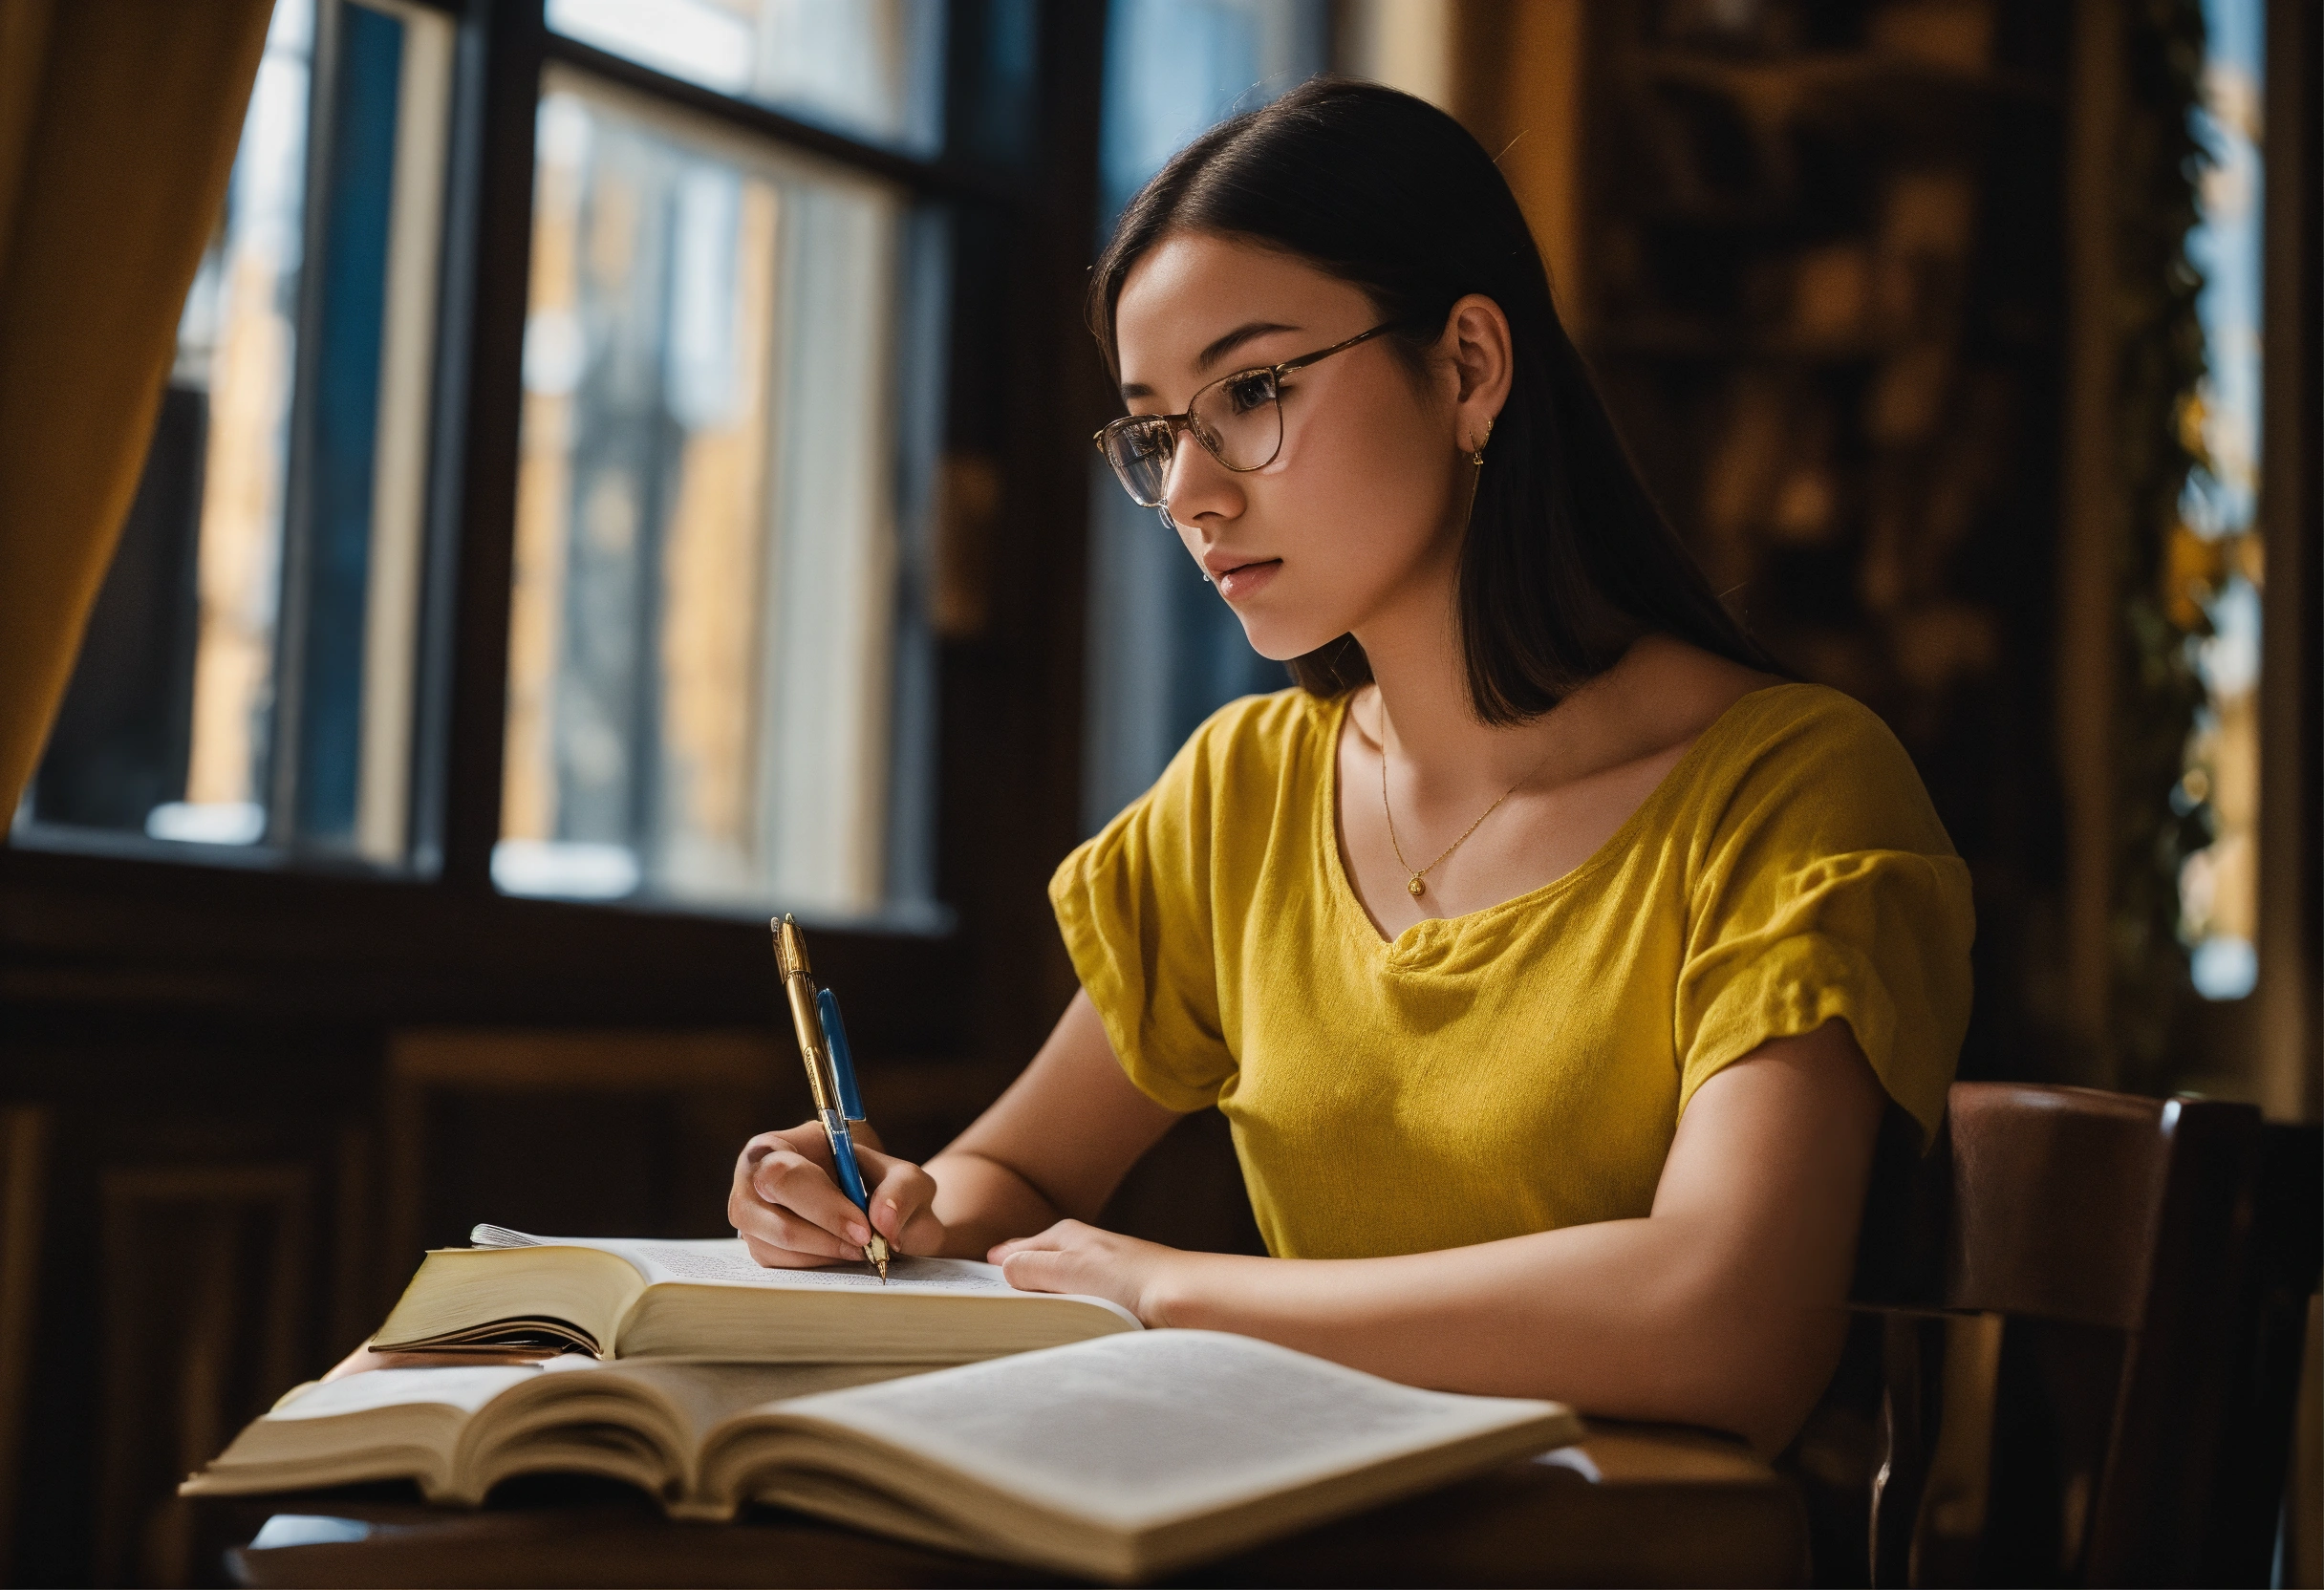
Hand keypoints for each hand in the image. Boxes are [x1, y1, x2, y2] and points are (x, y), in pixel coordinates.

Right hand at [729, 1124, 947, 1267]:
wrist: (881, 1219)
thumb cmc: (886, 1189)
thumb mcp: (907, 1179)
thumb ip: (902, 1190)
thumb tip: (881, 1221)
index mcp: (783, 1144)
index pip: (784, 1173)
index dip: (821, 1206)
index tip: (864, 1229)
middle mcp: (754, 1177)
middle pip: (764, 1212)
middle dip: (821, 1234)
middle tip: (865, 1246)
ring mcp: (751, 1214)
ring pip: (773, 1245)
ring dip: (823, 1254)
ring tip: (859, 1250)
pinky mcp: (759, 1246)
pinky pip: (777, 1266)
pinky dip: (815, 1266)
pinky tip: (840, 1256)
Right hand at [987, 1220, 1189, 1325]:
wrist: (1181, 1296)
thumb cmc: (1127, 1278)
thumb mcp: (1066, 1268)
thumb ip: (1029, 1267)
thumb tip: (1004, 1269)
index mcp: (1066, 1235)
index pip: (1019, 1248)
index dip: (1000, 1263)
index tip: (978, 1278)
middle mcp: (1083, 1250)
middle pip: (1039, 1267)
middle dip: (1019, 1282)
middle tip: (992, 1302)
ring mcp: (1100, 1275)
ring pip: (1059, 1289)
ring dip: (1044, 1303)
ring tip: (1023, 1322)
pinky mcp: (1117, 1298)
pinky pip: (1081, 1306)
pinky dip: (1068, 1316)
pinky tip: (1064, 1330)